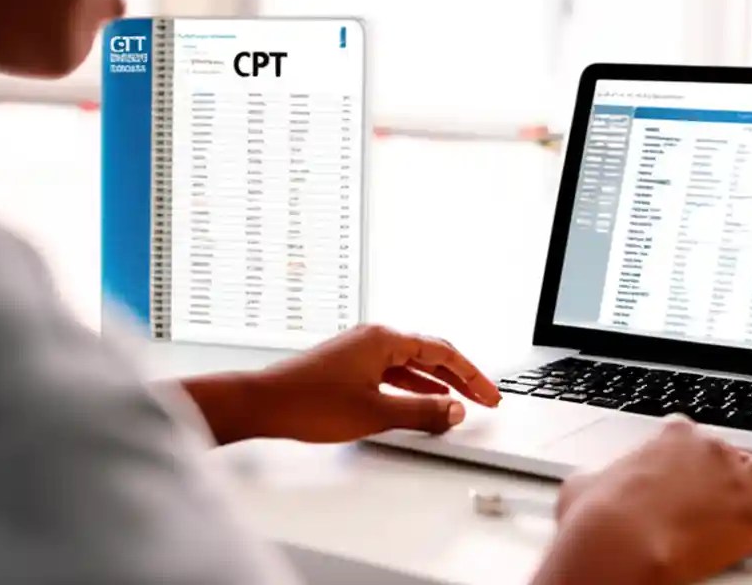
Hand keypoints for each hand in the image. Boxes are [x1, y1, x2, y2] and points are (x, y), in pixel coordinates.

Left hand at [178, 324, 500, 444]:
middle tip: (484, 398)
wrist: (262, 404)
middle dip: (460, 377)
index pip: (442, 352)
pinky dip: (412, 386)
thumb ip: (421, 412)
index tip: (489, 395)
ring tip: (459, 401)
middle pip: (429, 354)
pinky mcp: (347, 366)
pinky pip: (392, 372)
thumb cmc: (308, 402)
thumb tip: (454, 410)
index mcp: (384, 339)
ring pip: (411, 364)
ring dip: (437, 383)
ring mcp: (359, 351)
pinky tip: (421, 400)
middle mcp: (373, 338)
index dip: (471, 375)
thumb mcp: (376, 412)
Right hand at [533, 417, 751, 584]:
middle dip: (743, 464)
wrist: (619, 542)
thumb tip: (587, 482)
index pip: (695, 434)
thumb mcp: (583, 484)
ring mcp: (736, 479)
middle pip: (739, 449)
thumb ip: (595, 476)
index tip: (696, 466)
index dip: (698, 452)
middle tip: (746, 479)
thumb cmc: (598, 518)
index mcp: (672, 436)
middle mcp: (710, 449)